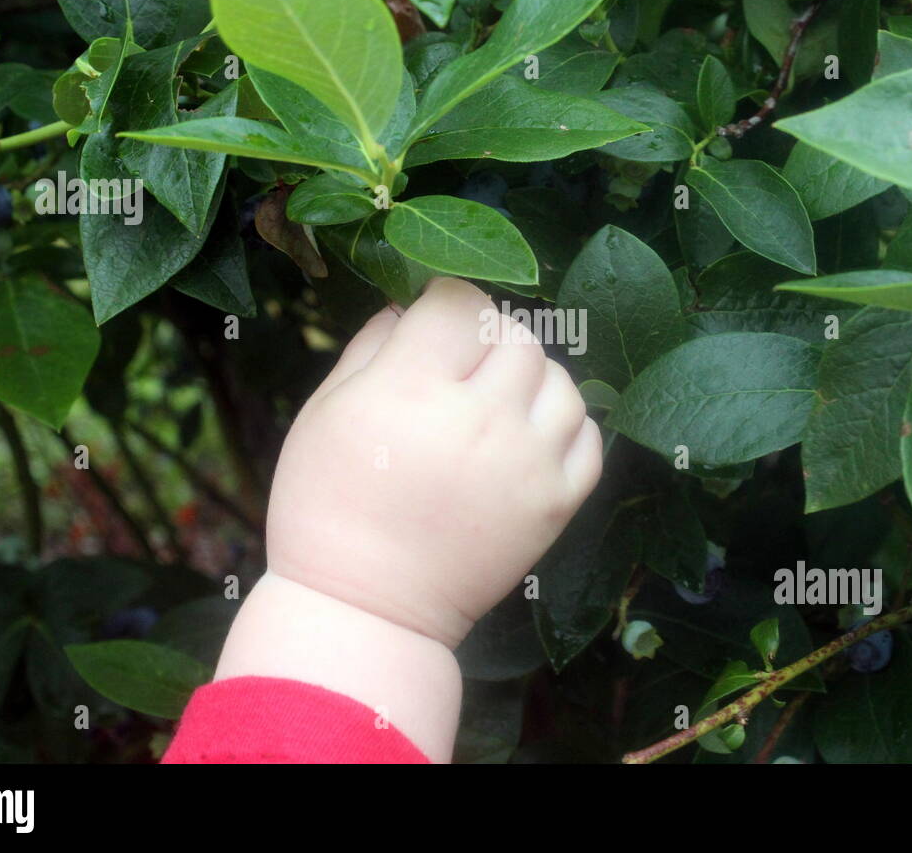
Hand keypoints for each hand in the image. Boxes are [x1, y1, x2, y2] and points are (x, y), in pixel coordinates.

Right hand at [265, 277, 602, 648]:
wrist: (366, 609)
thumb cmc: (327, 506)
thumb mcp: (324, 411)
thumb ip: (371, 345)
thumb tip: (410, 305)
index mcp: (414, 387)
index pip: (460, 303)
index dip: (444, 303)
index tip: (432, 323)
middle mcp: (482, 418)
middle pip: (517, 337)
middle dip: (488, 338)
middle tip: (461, 368)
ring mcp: (528, 463)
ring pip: (562, 382)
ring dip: (533, 380)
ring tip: (498, 402)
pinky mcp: (556, 505)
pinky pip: (588, 439)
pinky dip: (566, 426)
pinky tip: (529, 436)